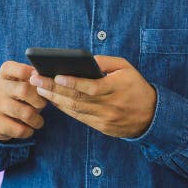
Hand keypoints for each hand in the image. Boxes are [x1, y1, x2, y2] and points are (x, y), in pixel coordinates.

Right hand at [0, 61, 47, 140]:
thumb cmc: (18, 96)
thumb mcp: (23, 83)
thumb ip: (34, 80)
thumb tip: (49, 80)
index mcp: (5, 73)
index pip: (18, 68)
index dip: (31, 74)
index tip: (41, 81)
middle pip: (25, 90)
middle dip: (40, 101)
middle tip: (43, 105)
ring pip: (25, 112)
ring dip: (37, 120)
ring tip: (38, 121)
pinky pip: (19, 129)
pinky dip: (28, 131)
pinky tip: (29, 129)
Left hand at [29, 56, 156, 138]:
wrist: (150, 115)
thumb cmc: (136, 86)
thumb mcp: (126, 68)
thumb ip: (106, 62)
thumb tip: (85, 60)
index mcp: (118, 87)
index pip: (91, 86)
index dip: (72, 82)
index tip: (55, 75)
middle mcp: (110, 105)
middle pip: (78, 98)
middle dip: (54, 89)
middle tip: (37, 80)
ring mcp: (105, 118)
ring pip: (76, 109)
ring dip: (55, 99)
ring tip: (40, 89)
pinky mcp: (102, 127)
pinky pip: (79, 118)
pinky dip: (65, 109)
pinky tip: (54, 100)